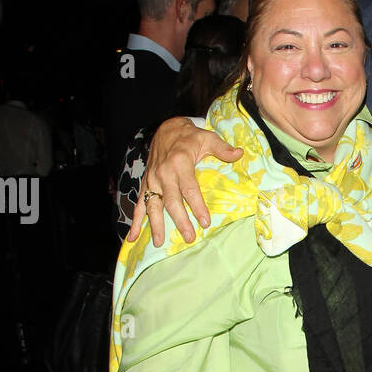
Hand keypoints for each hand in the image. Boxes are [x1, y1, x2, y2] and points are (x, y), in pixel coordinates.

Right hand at [127, 118, 242, 246]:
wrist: (165, 129)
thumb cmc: (189, 137)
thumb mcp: (207, 138)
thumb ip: (222, 148)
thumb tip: (239, 153)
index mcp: (180, 163)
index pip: (189, 188)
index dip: (197, 206)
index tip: (205, 222)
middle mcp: (163, 173)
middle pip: (171, 201)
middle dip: (180, 221)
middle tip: (189, 238)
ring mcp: (152, 180)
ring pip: (153, 205)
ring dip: (155, 224)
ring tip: (160, 242)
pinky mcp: (145, 184)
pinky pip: (139, 203)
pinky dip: (135, 220)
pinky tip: (132, 236)